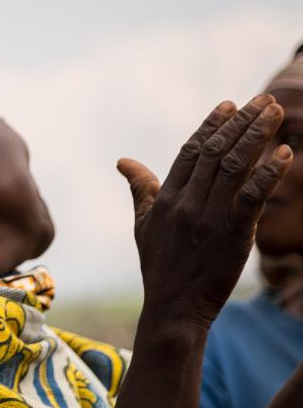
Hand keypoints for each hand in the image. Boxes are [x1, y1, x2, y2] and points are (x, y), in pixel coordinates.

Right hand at [118, 95, 291, 328]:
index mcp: (167, 198)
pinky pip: (253, 195)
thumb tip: (123, 161)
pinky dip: (270, 172)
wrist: (173, 307)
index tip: (230, 104)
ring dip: (258, 136)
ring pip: (235, 166)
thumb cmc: (159, 267)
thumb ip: (141, 189)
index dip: (211, 125)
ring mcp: (209, 217)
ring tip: (276, 113)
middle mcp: (187, 203)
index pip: (191, 151)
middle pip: (217, 152)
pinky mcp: (232, 234)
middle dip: (242, 122)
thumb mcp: (143, 224)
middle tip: (264, 100)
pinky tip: (285, 153)